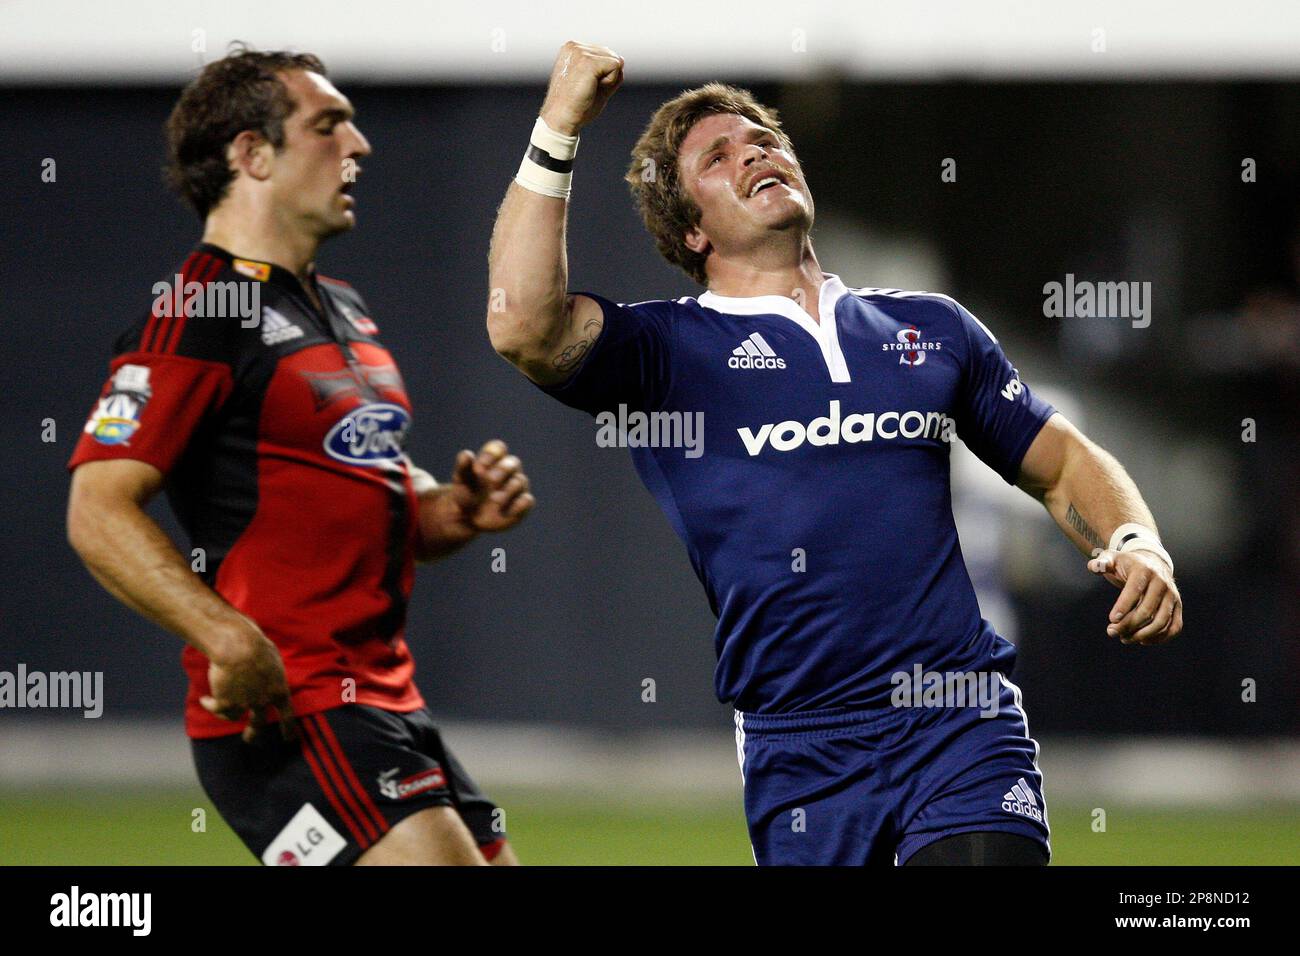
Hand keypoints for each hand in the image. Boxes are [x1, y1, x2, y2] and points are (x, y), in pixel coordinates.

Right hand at [201, 619, 296, 741]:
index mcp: (279, 691)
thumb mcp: (271, 659)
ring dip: (226, 714)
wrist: (238, 647)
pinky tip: (205, 700)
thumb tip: (263, 679)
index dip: (289, 728)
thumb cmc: (256, 646)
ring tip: (219, 707)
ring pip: (234, 717)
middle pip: (259, 724)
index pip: (287, 715)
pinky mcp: (225, 703)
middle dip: (253, 734)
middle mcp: (263, 702)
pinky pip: (216, 709)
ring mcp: (244, 704)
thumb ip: (269, 674)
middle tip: (250, 738)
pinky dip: (210, 704)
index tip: (289, 739)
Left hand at [445, 440, 534, 532]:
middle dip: (503, 470)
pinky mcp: (521, 507)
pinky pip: (527, 501)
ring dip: (507, 490)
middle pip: (514, 462)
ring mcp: (516, 489)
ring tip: (493, 500)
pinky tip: (505, 512)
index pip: (498, 449)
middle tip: (490, 480)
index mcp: (493, 462)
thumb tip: (467, 455)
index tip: (478, 469)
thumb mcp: (460, 483)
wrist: (467, 522)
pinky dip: (519, 505)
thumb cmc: (465, 496)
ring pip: (520, 481)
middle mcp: (508, 472)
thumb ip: (463, 468)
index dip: (491, 455)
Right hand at [539, 40, 624, 135]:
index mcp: (572, 49)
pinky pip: (616, 66)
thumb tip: (622, 59)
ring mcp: (580, 52)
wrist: (562, 119)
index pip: (604, 55)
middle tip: (586, 89)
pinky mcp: (588, 61)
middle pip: (611, 55)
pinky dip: (609, 82)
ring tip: (587, 89)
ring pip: (615, 61)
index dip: (602, 75)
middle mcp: (575, 46)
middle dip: (606, 76)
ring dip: (607, 80)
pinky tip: (592, 89)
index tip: (583, 86)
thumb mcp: (595, 84)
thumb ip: (608, 71)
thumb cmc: (576, 106)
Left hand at [1086, 549, 1182, 645]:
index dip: (1123, 606)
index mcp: (1144, 570)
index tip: (1111, 620)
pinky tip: (1142, 640)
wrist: (1152, 563)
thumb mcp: (1113, 559)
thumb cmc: (1127, 565)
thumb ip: (1101, 563)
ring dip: (1142, 635)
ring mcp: (1172, 596)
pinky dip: (1159, 638)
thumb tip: (1094, 567)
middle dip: (1128, 624)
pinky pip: (1174, 627)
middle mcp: (1162, 583)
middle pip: (1147, 609)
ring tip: (1124, 638)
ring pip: (1161, 622)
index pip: (1135, 590)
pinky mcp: (1178, 607)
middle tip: (1111, 632)